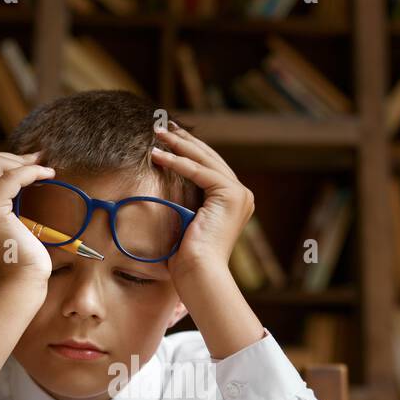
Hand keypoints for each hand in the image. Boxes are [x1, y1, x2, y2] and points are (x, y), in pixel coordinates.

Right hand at [0, 150, 56, 290]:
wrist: (18, 284)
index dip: (2, 160)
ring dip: (22, 163)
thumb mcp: (2, 222)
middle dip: (12, 158)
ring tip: (43, 170)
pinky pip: (10, 176)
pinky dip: (31, 171)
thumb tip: (16, 165)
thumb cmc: (17, 256)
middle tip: (38, 164)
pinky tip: (47, 175)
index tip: (27, 163)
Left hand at [149, 122, 253, 284]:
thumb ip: (187, 199)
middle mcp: (242, 195)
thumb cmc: (188, 256)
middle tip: (163, 126)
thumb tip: (168, 181)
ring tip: (158, 133)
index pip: (210, 166)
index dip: (189, 149)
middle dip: (185, 141)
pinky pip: (199, 172)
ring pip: (205, 160)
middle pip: (210, 158)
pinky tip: (157, 155)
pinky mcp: (232, 195)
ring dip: (179, 145)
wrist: (199, 272)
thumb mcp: (187, 219)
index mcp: (234, 201)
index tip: (169, 138)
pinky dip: (177, 162)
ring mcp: (240, 194)